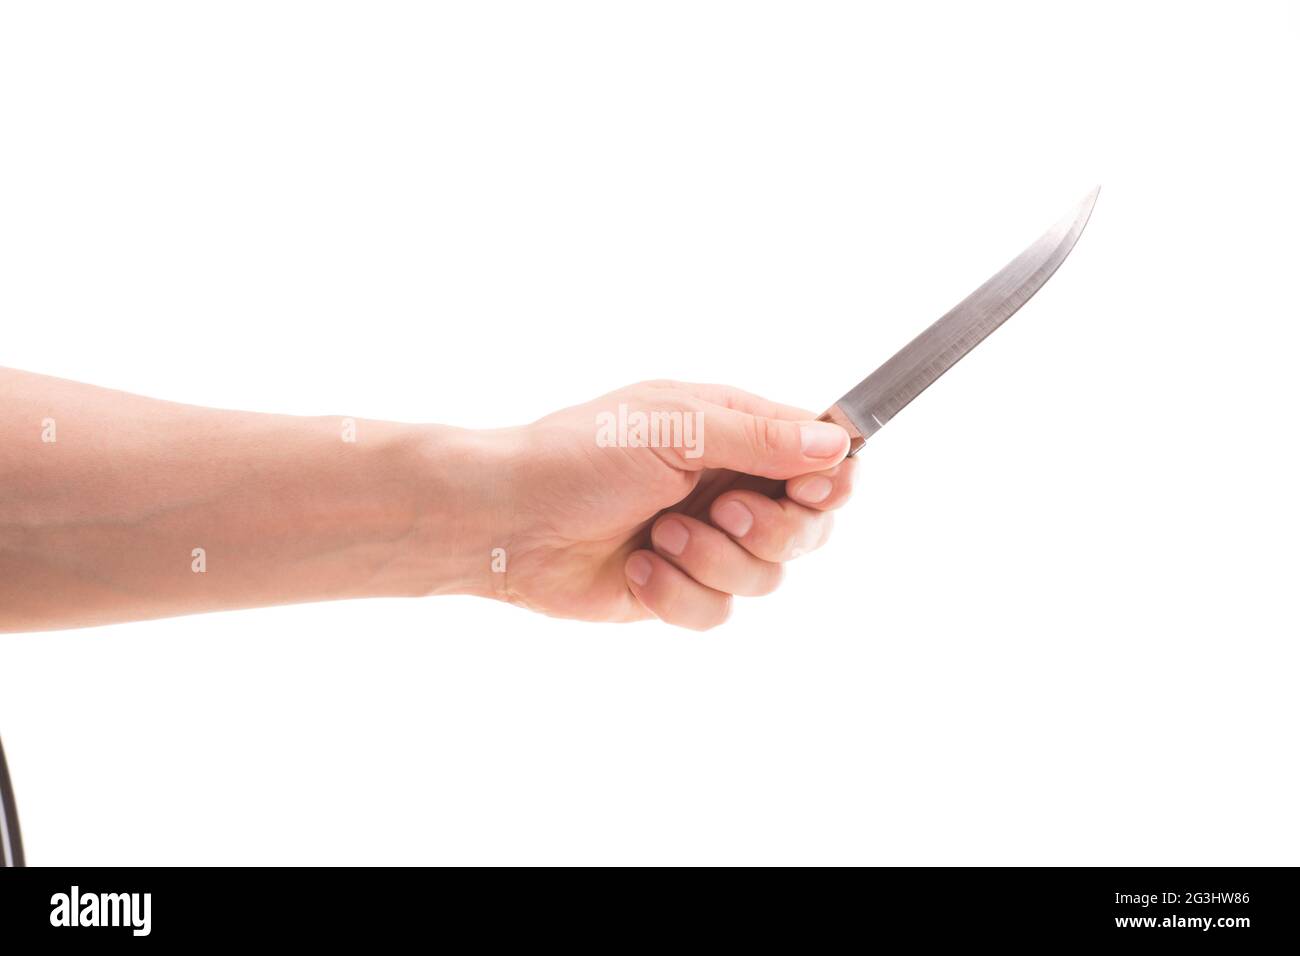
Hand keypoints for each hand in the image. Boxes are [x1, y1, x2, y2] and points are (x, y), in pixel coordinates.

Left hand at [490, 381, 856, 629]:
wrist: (508, 520)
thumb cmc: (580, 455)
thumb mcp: (676, 428)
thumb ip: (760, 437)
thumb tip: (839, 444)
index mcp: (733, 434)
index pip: (819, 459)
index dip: (828, 481)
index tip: (811, 489)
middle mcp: (727, 488)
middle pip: (807, 528)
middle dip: (770, 529)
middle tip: (722, 511)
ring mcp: (705, 543)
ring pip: (766, 578)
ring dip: (712, 560)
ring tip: (659, 535)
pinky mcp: (678, 592)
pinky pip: (718, 612)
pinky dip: (678, 594)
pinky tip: (637, 569)